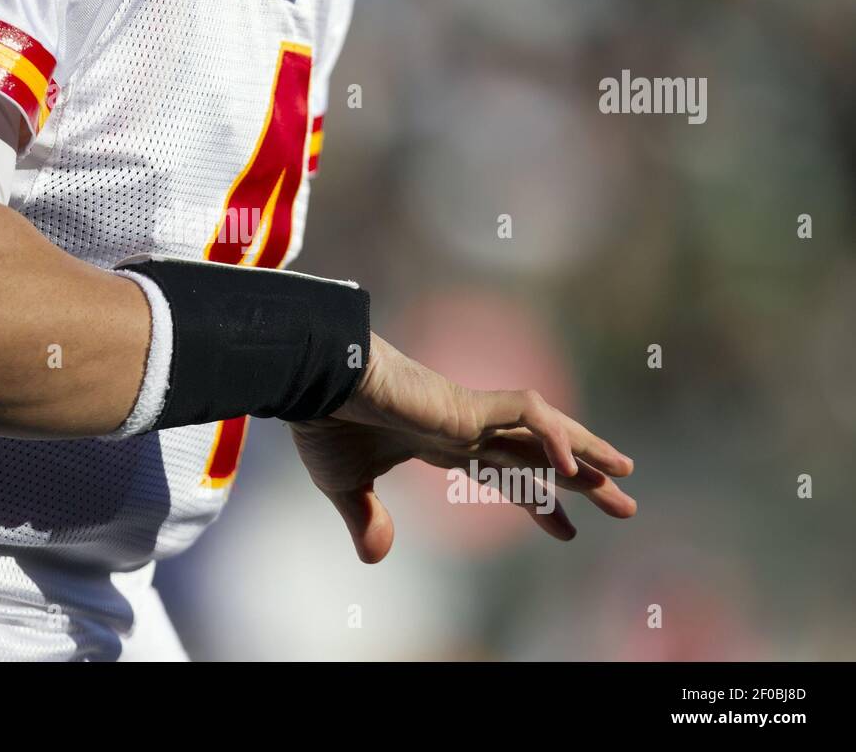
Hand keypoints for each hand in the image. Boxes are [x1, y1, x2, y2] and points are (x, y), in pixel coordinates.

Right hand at [289, 333, 636, 562]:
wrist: (312, 381)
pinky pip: (525, 411)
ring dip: (588, 450)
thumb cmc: (322, 420)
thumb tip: (377, 558)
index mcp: (438, 442)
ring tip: (626, 473)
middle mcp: (462, 426)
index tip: (569, 532)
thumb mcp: (345, 486)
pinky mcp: (465, 402)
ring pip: (544, 428)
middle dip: (584, 479)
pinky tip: (572, 465)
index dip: (538, 501)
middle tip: (626, 503)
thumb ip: (366, 519)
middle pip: (537, 453)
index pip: (503, 473)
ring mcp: (467, 412)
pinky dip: (552, 435)